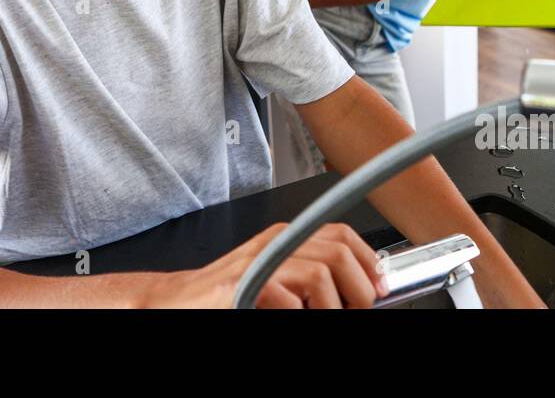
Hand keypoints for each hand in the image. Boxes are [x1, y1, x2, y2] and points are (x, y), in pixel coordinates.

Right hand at [141, 222, 385, 307]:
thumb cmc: (225, 297)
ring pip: (320, 275)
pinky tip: (286, 318)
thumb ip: (309, 282)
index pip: (340, 235)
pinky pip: (288, 300)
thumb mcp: (274, 280)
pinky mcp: (243, 286)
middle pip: (337, 252)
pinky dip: (295, 316)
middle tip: (353, 311)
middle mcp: (274, 243)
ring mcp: (258, 263)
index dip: (368, 261)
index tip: (379, 288)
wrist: (175, 303)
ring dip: (329, 308)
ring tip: (317, 319)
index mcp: (284, 239)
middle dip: (357, 289)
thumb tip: (358, 293)